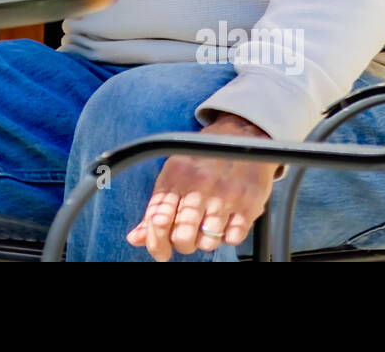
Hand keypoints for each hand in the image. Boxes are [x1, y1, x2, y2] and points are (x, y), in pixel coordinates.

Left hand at [126, 113, 280, 260]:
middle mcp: (199, 186)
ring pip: (207, 243)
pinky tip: (227, 221)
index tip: (161, 248)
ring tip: (208, 223)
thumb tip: (135, 239)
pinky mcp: (249, 204)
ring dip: (206, 240)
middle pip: (182, 239)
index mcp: (175, 177)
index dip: (157, 242)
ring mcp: (225, 196)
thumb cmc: (201, 160)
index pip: (158, 221)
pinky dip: (228, 236)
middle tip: (187, 235)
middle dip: (182, 244)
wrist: (240, 136)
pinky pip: (233, 239)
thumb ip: (155, 209)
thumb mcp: (173, 175)